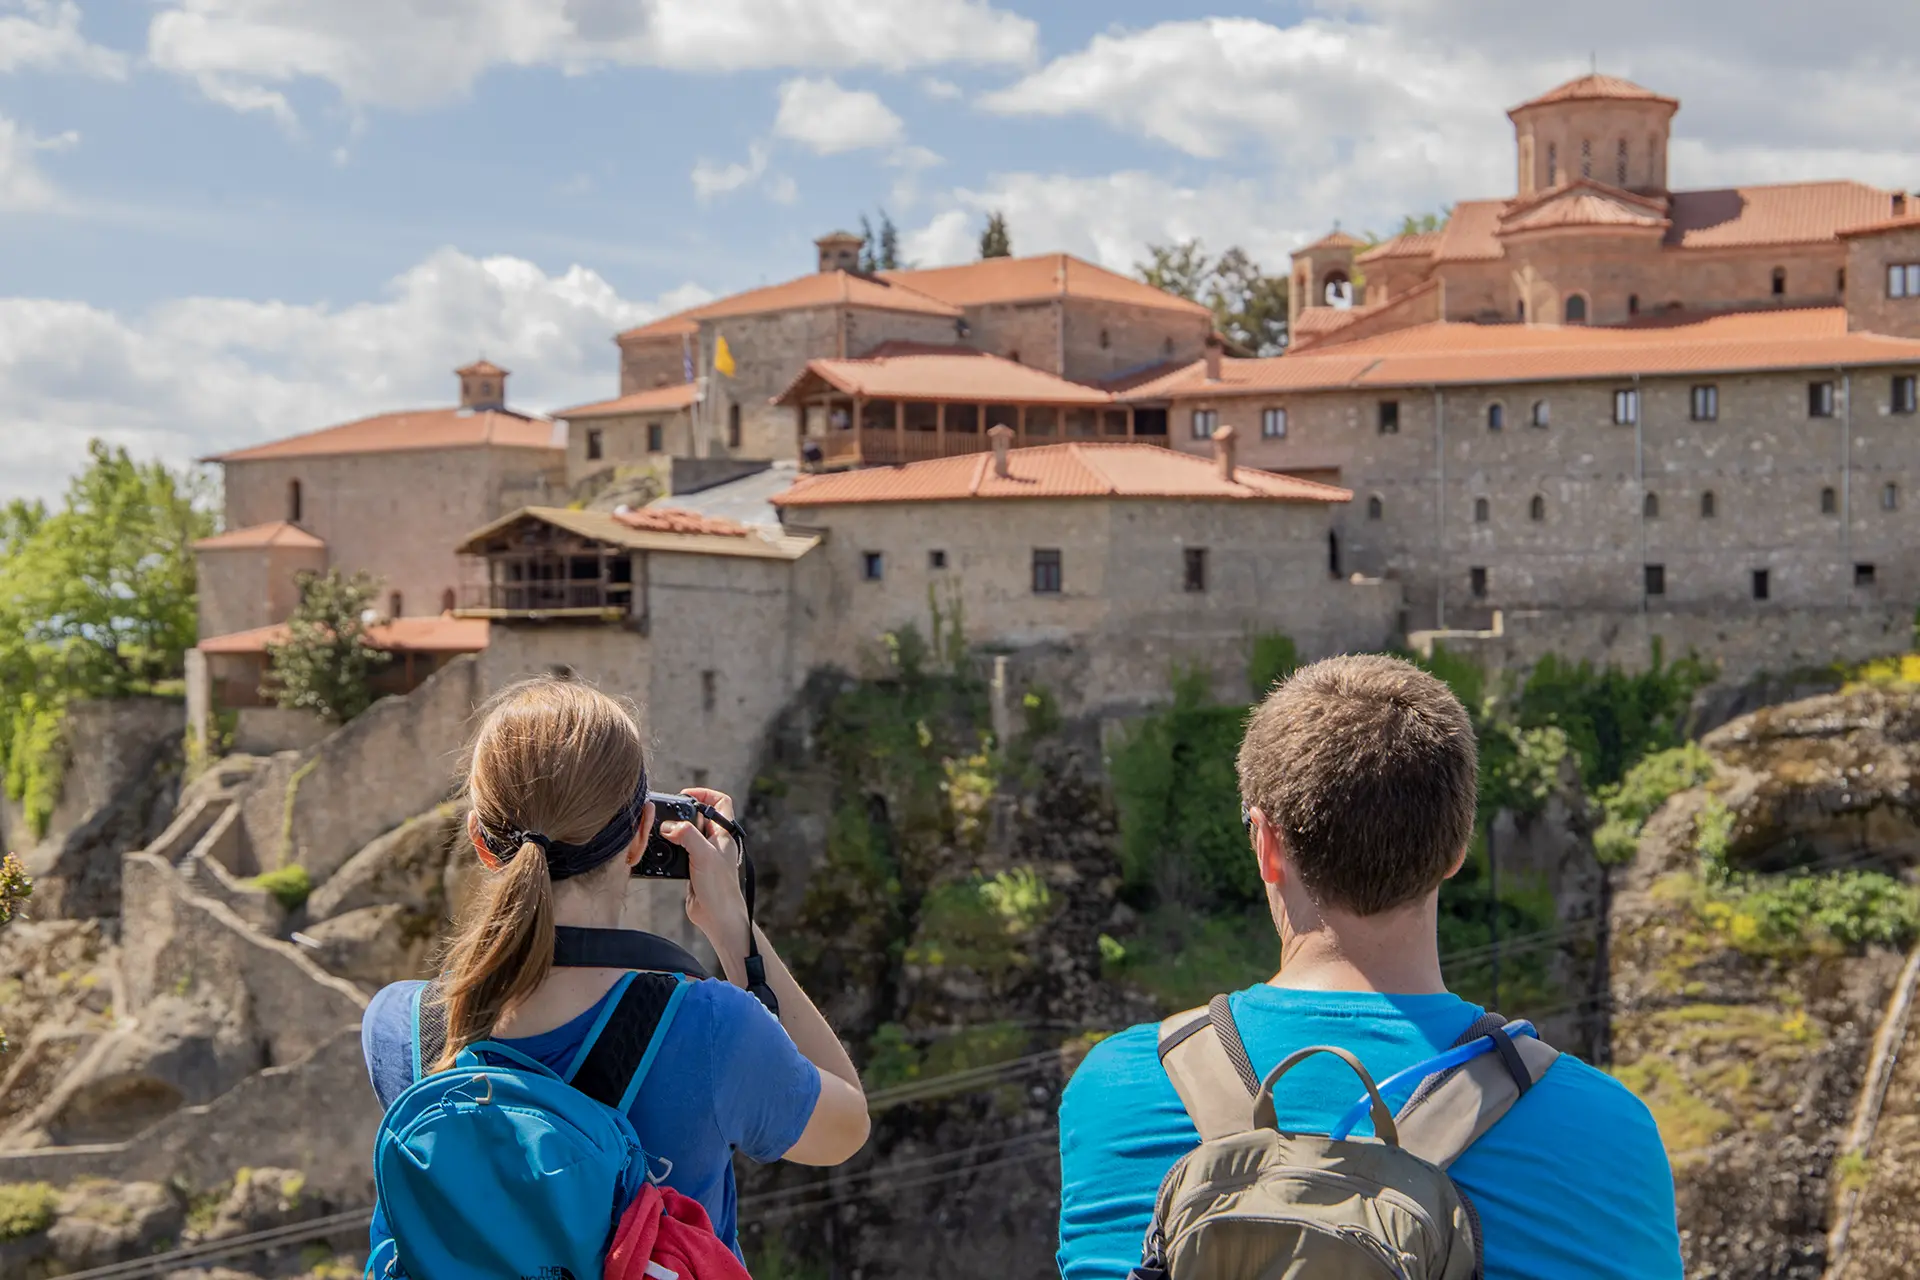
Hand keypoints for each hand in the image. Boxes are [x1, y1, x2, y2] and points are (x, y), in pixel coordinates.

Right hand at [665, 787, 749, 962]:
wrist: (717, 917)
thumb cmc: (719, 887)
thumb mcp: (704, 855)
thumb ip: (688, 836)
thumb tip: (669, 826)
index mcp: (724, 834)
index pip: (720, 802)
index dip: (705, 793)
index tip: (686, 796)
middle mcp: (715, 842)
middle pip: (699, 815)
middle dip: (683, 812)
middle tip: (667, 813)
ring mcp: (703, 854)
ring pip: (687, 833)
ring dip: (674, 830)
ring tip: (661, 831)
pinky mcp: (692, 868)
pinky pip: (679, 851)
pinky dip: (669, 848)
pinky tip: (661, 851)